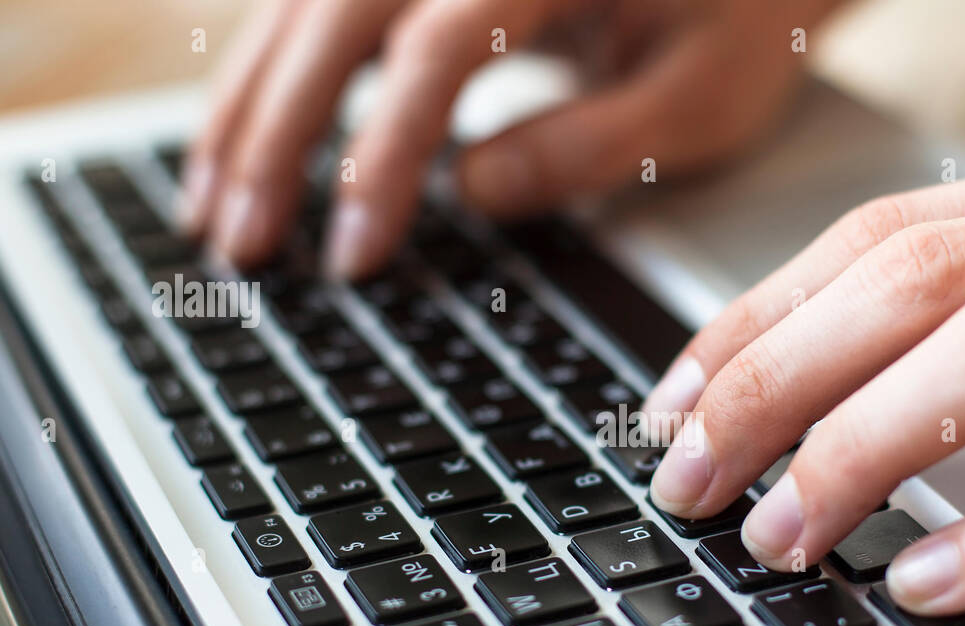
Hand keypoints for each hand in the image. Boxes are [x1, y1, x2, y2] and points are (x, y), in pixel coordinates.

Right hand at [179, 0, 840, 277]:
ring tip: (208, 207)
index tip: (352, 255)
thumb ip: (588, 147)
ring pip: (306, 3)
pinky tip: (244, 137)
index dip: (383, 156)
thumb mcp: (702, 95)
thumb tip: (468, 192)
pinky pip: (322, 2)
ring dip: (248, 105)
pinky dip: (273, 72)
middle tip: (238, 247)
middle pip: (337, 14)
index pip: (437, 48)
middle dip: (275, 138)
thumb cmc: (750, 10)